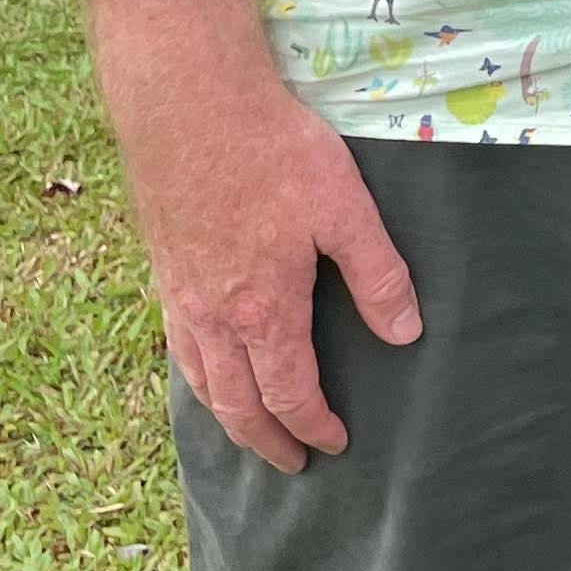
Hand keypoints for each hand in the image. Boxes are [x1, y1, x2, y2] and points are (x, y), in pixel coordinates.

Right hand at [118, 69, 419, 473]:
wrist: (190, 107)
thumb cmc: (274, 152)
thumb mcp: (346, 209)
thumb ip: (377, 275)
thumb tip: (405, 335)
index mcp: (264, 310)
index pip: (289, 392)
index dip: (313, 424)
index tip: (332, 444)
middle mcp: (214, 317)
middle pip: (237, 403)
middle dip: (265, 439)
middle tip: (290, 463)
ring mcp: (181, 296)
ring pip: (201, 380)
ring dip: (227, 416)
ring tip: (246, 432)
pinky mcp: (164, 269)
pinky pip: (177, 345)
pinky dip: (196, 375)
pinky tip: (206, 367)